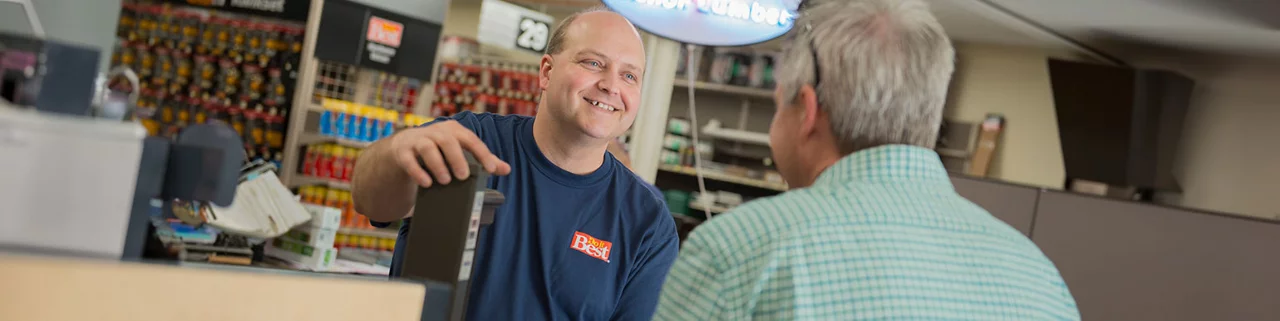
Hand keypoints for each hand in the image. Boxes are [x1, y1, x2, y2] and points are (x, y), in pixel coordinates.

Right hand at [387, 120, 510, 186]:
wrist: (405, 146)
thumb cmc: (440, 149)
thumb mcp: (461, 150)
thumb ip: (482, 159)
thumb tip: (506, 169)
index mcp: (454, 131)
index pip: (471, 139)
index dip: (482, 154)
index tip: (491, 169)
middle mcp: (436, 132)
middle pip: (448, 141)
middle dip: (456, 158)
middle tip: (463, 177)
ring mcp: (418, 140)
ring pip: (427, 148)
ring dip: (437, 165)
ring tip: (445, 181)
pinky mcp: (402, 151)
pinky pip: (409, 160)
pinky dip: (417, 171)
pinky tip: (426, 183)